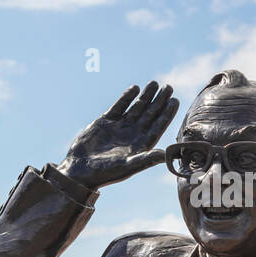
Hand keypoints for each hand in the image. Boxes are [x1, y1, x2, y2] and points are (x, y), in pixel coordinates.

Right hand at [57, 82, 178, 189]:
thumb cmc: (106, 173)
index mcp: (142, 144)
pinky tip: (135, 88)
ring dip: (146, 96)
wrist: (80, 169)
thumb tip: (165, 155)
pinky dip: (127, 97)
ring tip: (154, 83)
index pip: (158, 125)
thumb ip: (146, 159)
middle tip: (168, 87)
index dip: (167, 113)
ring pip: (137, 107)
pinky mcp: (106, 121)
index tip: (174, 100)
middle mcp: (133, 134)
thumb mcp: (128, 166)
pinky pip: (119, 106)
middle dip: (159, 101)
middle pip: (150, 114)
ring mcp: (120, 126)